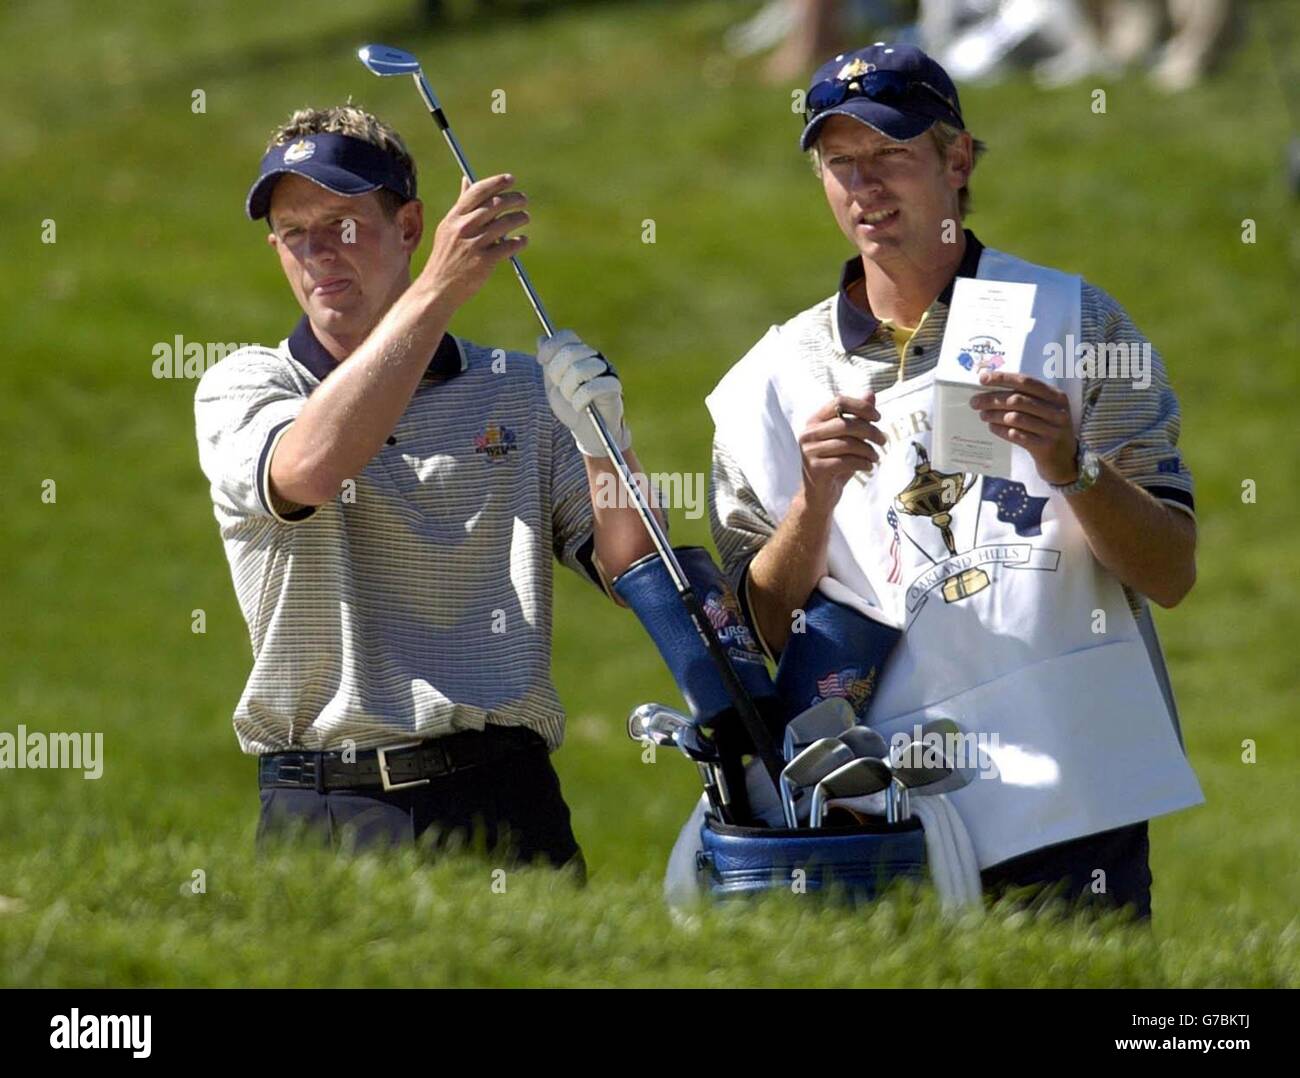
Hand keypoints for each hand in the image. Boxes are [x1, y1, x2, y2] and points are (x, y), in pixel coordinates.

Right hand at [417, 174, 527, 308]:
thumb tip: (466, 179)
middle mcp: (463, 228)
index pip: (478, 191)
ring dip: (519, 218)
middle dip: (513, 199)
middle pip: (495, 204)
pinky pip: (509, 246)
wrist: (438, 288)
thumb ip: (461, 206)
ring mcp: (474, 244)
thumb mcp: (447, 228)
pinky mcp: (484, 261)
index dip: (496, 182)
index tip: (510, 179)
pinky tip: (522, 241)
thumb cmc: (446, 257)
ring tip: (525, 217)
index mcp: (454, 217)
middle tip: (523, 199)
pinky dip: (519, 242)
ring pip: (505, 223)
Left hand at [537, 330, 629, 456]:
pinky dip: (579, 400)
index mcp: (580, 353)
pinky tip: (579, 407)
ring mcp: (606, 370)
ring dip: (569, 390)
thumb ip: (548, 363)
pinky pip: (591, 388)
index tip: (540, 360)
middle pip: (570, 352)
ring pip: (579, 369)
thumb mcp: (553, 385)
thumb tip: (541, 339)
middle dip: (557, 373)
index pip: (567, 336)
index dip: (551, 346)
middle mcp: (594, 357)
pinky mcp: (613, 386)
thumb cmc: (570, 407)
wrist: (587, 430)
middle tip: (560, 388)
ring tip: (571, 400)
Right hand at [797, 393, 885, 513]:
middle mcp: (808, 434)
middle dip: (870, 431)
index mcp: (814, 421)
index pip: (839, 402)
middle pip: (846, 423)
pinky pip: (846, 461)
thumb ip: (857, 416)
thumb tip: (870, 393)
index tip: (878, 418)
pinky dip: (863, 463)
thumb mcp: (848, 438)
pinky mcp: (815, 469)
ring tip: (876, 457)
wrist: (820, 496)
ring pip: (848, 444)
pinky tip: (868, 467)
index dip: (861, 406)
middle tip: (884, 441)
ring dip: (869, 450)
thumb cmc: (835, 463)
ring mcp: (809, 452)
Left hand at [969, 370, 1076, 483]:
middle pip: (1017, 400)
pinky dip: (1001, 430)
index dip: (1003, 379)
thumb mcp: (1045, 411)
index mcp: (1056, 396)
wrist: (1064, 462)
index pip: (1026, 382)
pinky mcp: (1045, 447)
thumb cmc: (1048, 431)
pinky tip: (992, 428)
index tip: (983, 379)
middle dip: (992, 399)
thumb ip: (1025, 399)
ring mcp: (1052, 430)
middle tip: (974, 402)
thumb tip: (990, 390)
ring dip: (994, 415)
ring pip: (1014, 418)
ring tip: (983, 415)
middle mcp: (1057, 411)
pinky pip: (1016, 435)